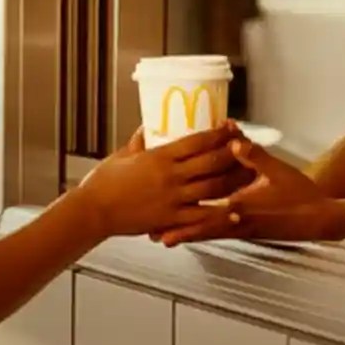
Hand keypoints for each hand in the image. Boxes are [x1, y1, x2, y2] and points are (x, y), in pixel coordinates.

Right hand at [70, 123, 244, 238]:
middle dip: (233, 153)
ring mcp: (173, 198)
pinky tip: (235, 211)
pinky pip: (202, 216)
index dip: (218, 134)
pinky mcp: (171, 218)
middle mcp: (171, 176)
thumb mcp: (123, 155)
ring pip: (213, 187)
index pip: (197, 141)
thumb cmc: (104, 181)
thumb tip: (148, 128)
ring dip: (235, 180)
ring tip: (250, 174)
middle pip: (212, 162)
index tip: (231, 127)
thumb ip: (139, 142)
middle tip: (247, 147)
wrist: (94, 210)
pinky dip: (221, 214)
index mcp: (160, 156)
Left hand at [157, 139, 344, 246]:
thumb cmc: (300, 193)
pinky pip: (220, 233)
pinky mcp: (249, 231)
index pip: (207, 217)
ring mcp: (243, 229)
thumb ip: (252, 155)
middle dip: (179, 233)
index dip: (184, 223)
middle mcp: (238, 223)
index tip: (162, 226)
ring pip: (209, 234)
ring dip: (188, 235)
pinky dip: (204, 232)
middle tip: (155, 237)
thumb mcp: (276, 170)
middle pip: (202, 231)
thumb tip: (232, 139)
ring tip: (165, 239)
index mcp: (242, 209)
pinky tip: (195, 230)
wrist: (319, 217)